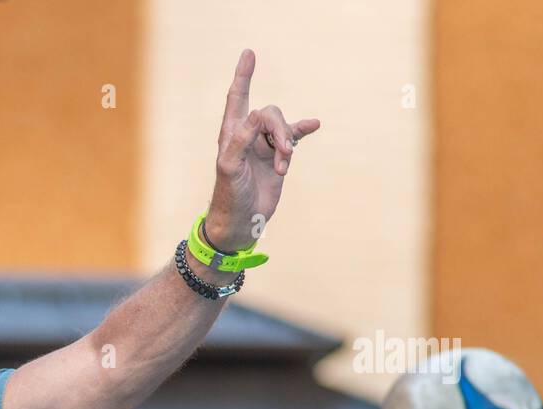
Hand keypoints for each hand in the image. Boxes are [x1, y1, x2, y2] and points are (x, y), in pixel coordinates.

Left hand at [205, 49, 320, 250]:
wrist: (241, 221)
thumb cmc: (229, 195)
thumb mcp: (230, 167)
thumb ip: (241, 139)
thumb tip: (257, 115)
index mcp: (231, 134)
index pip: (237, 98)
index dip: (243, 76)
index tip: (249, 53)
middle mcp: (247, 136)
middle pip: (269, 114)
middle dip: (279, 129)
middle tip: (283, 153)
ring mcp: (264, 146)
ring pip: (283, 129)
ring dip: (287, 144)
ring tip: (283, 166)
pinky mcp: (278, 159)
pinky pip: (293, 139)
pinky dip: (302, 132)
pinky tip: (313, 125)